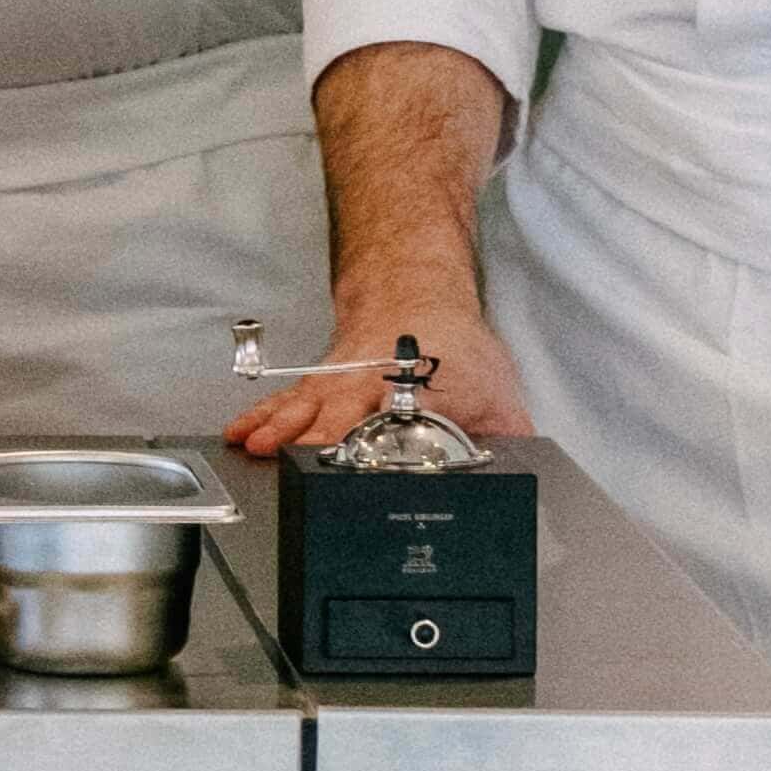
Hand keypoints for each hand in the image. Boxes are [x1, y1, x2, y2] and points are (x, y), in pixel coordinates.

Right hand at [221, 299, 534, 457]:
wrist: (414, 293)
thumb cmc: (455, 350)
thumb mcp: (498, 394)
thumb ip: (509, 441)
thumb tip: (526, 477)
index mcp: (427, 386)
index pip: (411, 413)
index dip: (394, 435)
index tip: (381, 455)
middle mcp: (378, 380)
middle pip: (349, 408)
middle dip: (325, 434)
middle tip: (303, 458)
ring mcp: (343, 380)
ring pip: (311, 402)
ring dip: (284, 426)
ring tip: (260, 447)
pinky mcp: (320, 382)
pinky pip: (287, 399)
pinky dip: (262, 416)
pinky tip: (244, 434)